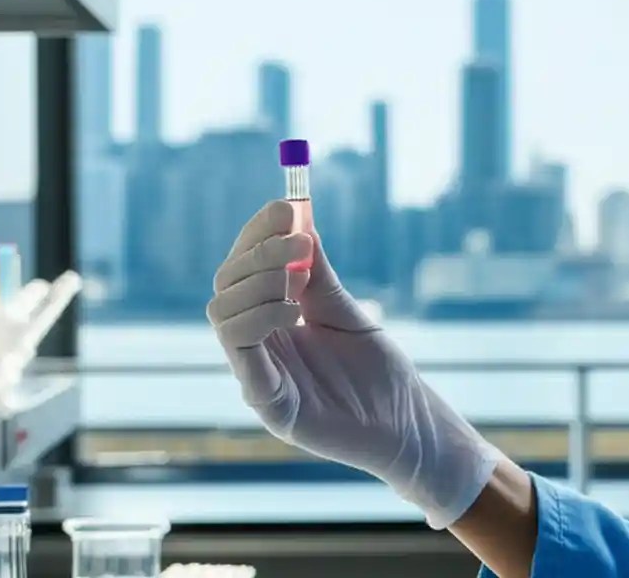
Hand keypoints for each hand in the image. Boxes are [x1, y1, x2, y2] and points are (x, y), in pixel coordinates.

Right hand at [206, 201, 501, 527]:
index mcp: (273, 318)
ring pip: (222, 312)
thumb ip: (319, 276)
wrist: (406, 422)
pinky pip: (239, 351)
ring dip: (257, 283)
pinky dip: (258, 320)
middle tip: (299, 241)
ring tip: (298, 282)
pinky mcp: (267, 401)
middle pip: (227, 283)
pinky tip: (293, 313)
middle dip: (259, 252)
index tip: (286, 206)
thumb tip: (301, 222)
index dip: (258, 232)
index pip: (244, 265)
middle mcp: (258, 342)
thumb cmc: (379, 371)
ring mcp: (258, 372)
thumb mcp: (347, 311)